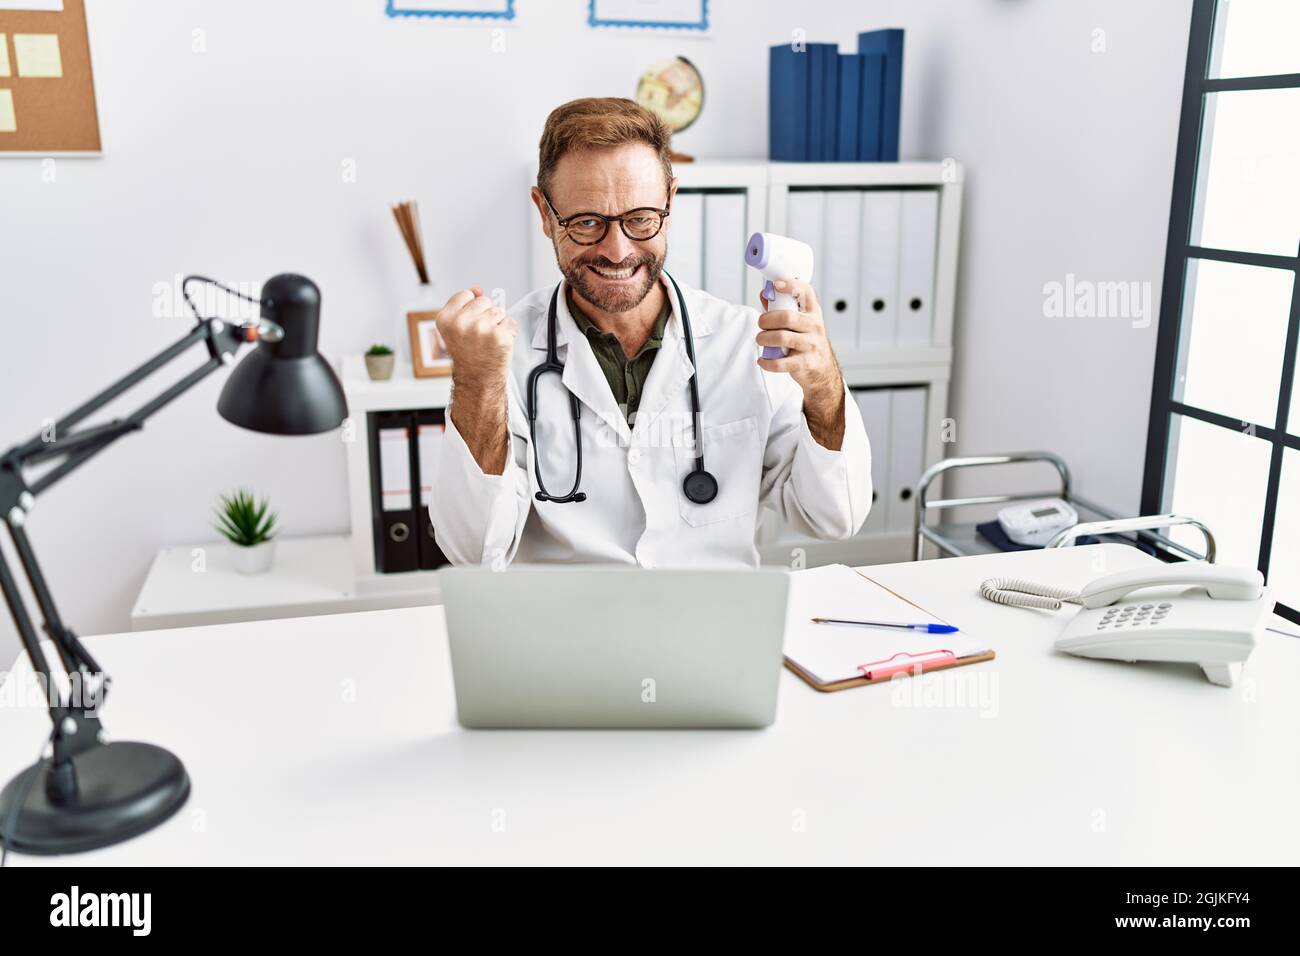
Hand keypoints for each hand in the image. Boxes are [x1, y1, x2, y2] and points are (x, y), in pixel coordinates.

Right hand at [437, 286, 516, 474]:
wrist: (477, 381)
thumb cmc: (469, 355)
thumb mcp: (457, 328)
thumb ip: (465, 305)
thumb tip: (478, 289)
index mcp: (445, 318)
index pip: (466, 295)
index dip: (472, 309)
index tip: (468, 326)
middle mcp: (461, 322)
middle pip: (484, 301)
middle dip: (486, 316)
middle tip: (480, 337)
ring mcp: (481, 329)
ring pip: (499, 311)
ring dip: (498, 325)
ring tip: (489, 342)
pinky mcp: (499, 336)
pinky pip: (511, 322)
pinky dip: (509, 333)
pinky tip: (499, 345)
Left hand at [755, 279, 845, 449]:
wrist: (823, 372)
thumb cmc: (808, 343)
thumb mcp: (800, 323)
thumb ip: (782, 309)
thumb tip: (765, 294)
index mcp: (813, 313)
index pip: (806, 292)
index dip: (791, 285)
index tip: (777, 285)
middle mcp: (814, 327)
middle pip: (786, 317)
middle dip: (766, 319)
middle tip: (760, 324)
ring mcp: (810, 345)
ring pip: (781, 337)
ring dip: (764, 339)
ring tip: (760, 340)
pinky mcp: (804, 364)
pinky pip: (780, 363)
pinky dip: (766, 362)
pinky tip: (762, 360)